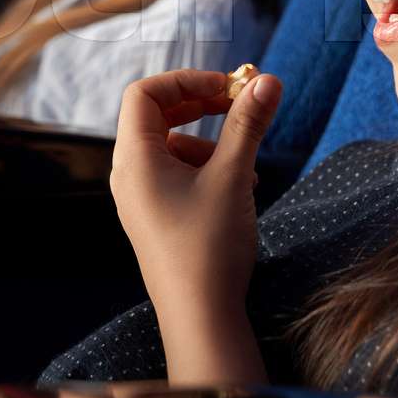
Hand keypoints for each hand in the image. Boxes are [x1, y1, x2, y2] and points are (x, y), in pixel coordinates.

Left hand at [110, 68, 282, 334]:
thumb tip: (268, 79)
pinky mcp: (155, 217)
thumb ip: (248, 124)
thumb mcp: (233, 177)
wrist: (200, 318)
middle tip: (240, 105)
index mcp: (134, 159)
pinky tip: (240, 190)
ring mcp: (139, 198)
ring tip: (247, 168)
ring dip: (211, 143)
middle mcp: (128, 175)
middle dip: (202, 106)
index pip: (145, 93)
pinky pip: (175, 174)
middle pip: (156, 116)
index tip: (228, 87)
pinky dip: (206, 170)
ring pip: (171, 147)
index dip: (186, 80)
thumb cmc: (210, 247)